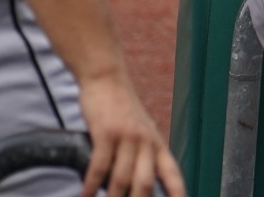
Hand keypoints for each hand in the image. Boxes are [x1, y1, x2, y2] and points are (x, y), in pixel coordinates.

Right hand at [78, 70, 187, 196]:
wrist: (107, 78)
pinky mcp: (106, 133)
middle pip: (144, 183)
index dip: (178, 193)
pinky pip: (99, 166)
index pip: (172, 174)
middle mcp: (146, 142)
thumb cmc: (122, 108)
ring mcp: (127, 137)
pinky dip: (91, 184)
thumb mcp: (142, 131)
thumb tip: (136, 184)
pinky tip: (86, 194)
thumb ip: (143, 155)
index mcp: (157, 143)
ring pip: (121, 179)